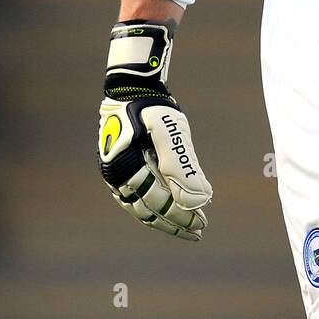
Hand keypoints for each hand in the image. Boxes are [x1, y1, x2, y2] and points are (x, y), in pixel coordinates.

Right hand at [97, 19, 211, 239]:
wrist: (134, 88)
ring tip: (188, 224)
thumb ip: (183, 166)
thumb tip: (200, 201)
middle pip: (148, 210)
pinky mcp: (120, 169)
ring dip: (165, 217)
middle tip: (200, 230)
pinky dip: (154, 205)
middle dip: (175, 222)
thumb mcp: (172, 133)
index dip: (181, 216)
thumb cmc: (154, 107)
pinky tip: (171, 209)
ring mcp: (116, 174)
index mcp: (126, 168)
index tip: (202, 223)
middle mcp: (116, 176)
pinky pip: (136, 196)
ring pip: (141, 206)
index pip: (158, 202)